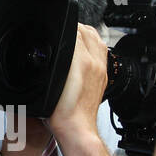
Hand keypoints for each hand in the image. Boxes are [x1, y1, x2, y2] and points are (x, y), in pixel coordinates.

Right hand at [48, 24, 108, 143]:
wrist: (76, 129)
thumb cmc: (62, 113)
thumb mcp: (53, 81)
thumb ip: (60, 57)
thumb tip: (62, 40)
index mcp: (83, 62)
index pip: (76, 30)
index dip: (65, 26)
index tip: (56, 26)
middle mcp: (96, 64)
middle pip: (89, 32)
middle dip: (75, 27)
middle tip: (63, 29)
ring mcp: (101, 71)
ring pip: (97, 40)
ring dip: (86, 34)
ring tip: (73, 35)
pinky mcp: (102, 78)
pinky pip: (101, 53)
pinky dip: (92, 46)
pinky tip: (83, 50)